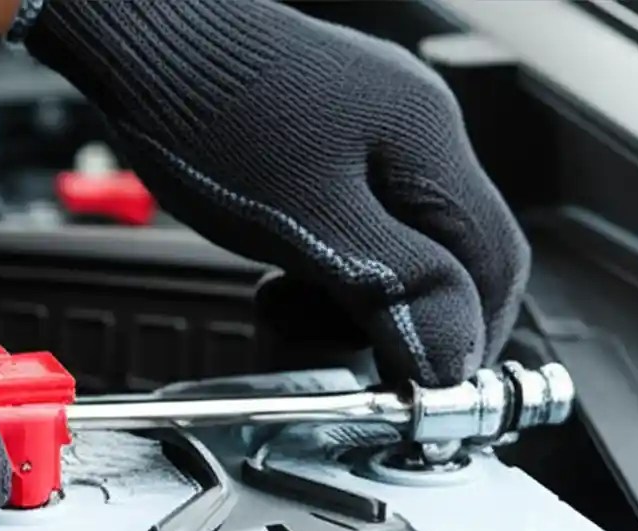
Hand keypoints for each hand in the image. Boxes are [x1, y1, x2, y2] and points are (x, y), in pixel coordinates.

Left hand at [23, 0, 528, 386]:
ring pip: (399, 240)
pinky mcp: (329, 133)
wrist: (141, 40)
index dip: (467, 335)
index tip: (422, 383)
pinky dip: (329, 258)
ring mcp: (372, 126)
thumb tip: (455, 358)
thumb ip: (393, 285)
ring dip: (357, 291)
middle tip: (339, 345)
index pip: (496, 265)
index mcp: (429, 144)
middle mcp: (416, 128)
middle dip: (402, 316)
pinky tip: (285, 266)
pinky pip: (356, 215)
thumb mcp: (306, 220)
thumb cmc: (207, 115)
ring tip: (292, 299)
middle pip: (450, 255)